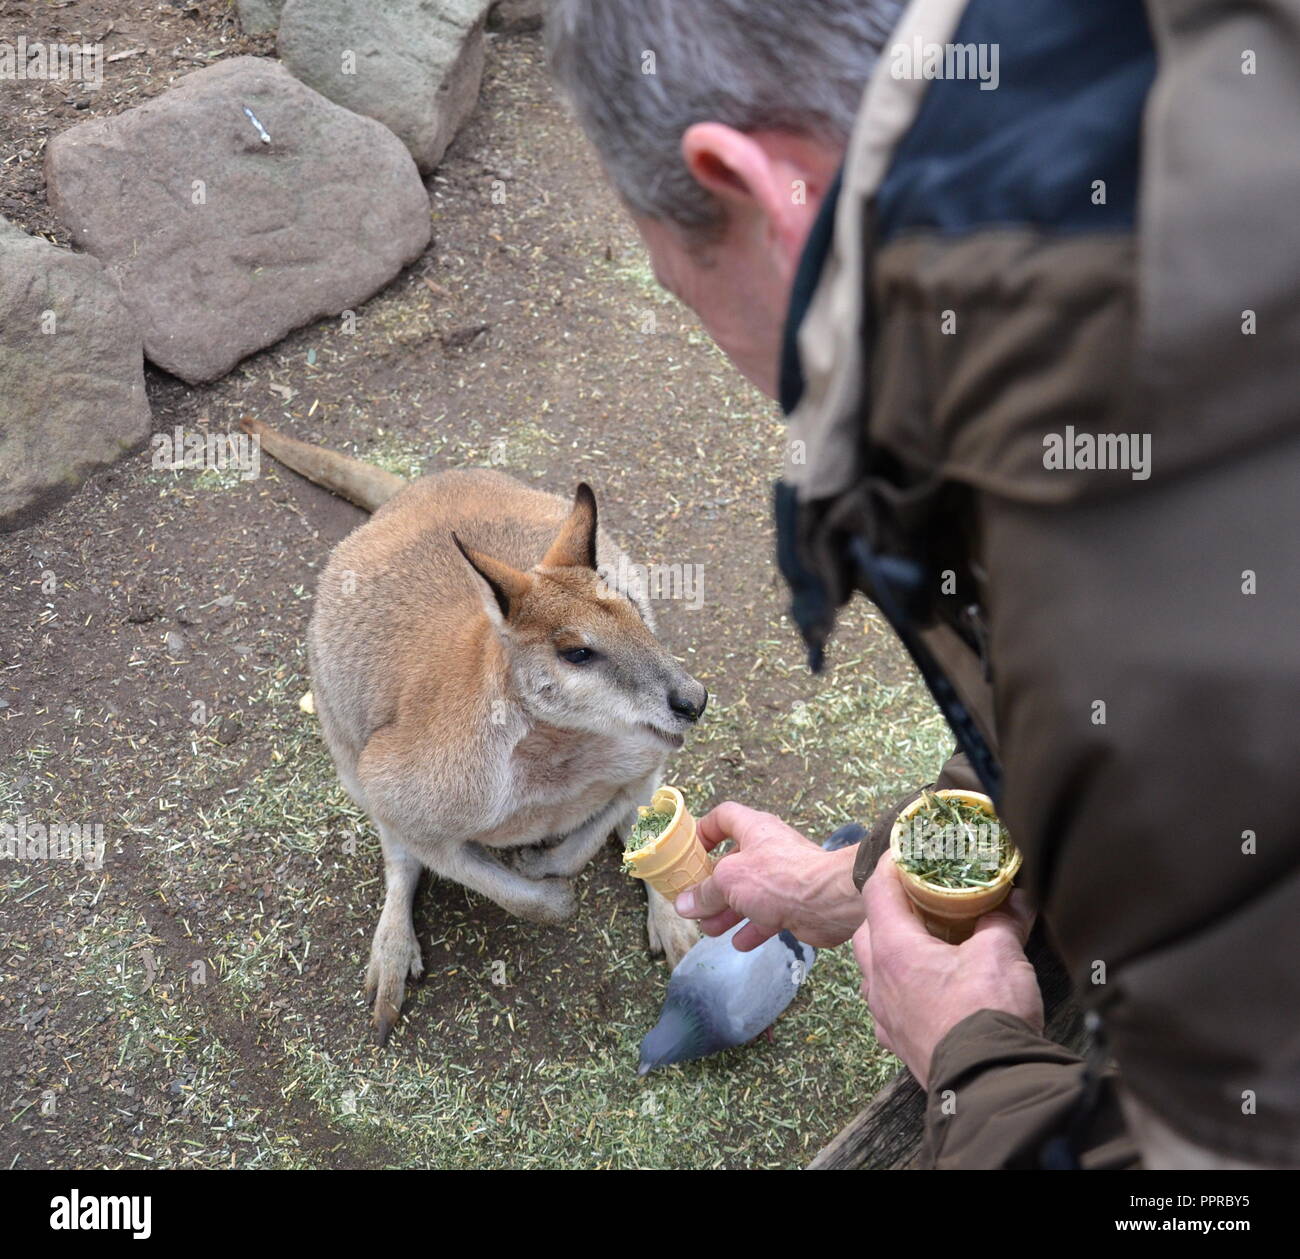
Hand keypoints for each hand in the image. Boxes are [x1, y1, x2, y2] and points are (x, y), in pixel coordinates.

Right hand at [672, 802, 864, 949]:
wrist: (830, 901)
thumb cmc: (778, 877)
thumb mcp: (730, 880)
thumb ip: (705, 892)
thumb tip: (683, 904)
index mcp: (753, 830)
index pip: (724, 817)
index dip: (704, 830)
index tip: (690, 851)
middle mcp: (768, 849)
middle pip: (732, 863)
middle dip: (712, 886)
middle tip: (695, 904)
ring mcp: (782, 877)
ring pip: (748, 893)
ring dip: (728, 911)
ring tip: (710, 929)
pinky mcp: (794, 903)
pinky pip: (767, 915)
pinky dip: (752, 928)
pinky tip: (739, 943)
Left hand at [853, 851, 1041, 1087]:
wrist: (991, 1086)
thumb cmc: (987, 1015)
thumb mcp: (1001, 953)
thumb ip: (1003, 920)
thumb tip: (1014, 899)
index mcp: (894, 950)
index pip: (877, 891)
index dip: (891, 866)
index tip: (908, 854)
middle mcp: (878, 982)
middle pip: (868, 930)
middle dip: (889, 910)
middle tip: (920, 901)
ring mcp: (885, 1016)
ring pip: (874, 969)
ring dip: (892, 951)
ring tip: (926, 943)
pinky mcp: (899, 1043)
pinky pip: (887, 1005)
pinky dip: (902, 988)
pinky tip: (928, 989)